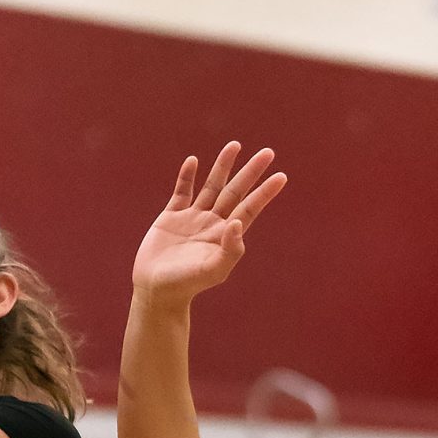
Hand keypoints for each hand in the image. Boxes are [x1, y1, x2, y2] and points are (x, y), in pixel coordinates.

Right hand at [133, 142, 286, 304]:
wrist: (156, 291)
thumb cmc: (186, 285)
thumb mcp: (213, 270)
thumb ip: (230, 249)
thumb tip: (238, 221)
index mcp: (225, 235)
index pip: (250, 209)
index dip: (265, 193)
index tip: (281, 176)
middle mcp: (212, 223)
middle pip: (235, 192)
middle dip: (251, 173)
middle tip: (268, 152)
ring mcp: (192, 218)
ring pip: (211, 186)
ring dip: (223, 166)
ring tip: (235, 145)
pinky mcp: (171, 217)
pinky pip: (181, 191)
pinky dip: (187, 176)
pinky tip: (193, 162)